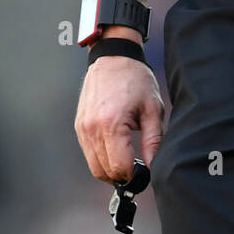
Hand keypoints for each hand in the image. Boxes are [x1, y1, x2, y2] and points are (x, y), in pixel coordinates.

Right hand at [75, 53, 163, 183]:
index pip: (119, 167)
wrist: (114, 57)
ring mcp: (83, 128)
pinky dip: (101, 157)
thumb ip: (154, 141)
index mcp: (112, 124)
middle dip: (122, 176)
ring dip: (110, 169)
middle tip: (137, 169)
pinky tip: (115, 149)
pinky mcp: (79, 126)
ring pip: (94, 165)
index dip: (134, 176)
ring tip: (127, 159)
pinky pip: (88, 153)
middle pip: (104, 171)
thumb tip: (153, 167)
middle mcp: (92, 129)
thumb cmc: (135, 79)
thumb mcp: (153, 109)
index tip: (144, 173)